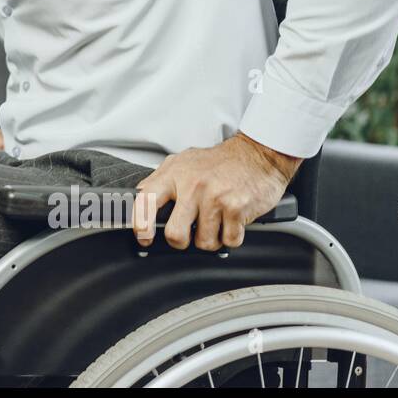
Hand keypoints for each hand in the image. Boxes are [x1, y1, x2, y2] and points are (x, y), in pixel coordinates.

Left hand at [131, 132, 302, 250]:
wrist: (257, 154)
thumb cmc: (219, 161)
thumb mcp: (182, 161)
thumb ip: (160, 179)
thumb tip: (140, 198)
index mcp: (174, 175)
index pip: (146, 201)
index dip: (140, 225)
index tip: (144, 238)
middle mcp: (192, 186)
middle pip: (175, 234)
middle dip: (181, 241)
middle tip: (187, 235)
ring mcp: (214, 198)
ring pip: (204, 242)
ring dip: (210, 239)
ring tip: (215, 222)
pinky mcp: (236, 209)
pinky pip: (228, 240)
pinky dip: (231, 236)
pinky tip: (231, 221)